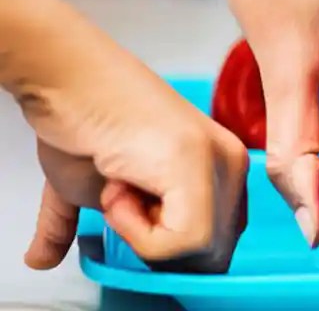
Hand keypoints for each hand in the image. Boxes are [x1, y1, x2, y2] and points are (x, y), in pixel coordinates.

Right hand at [6, 0, 246, 272]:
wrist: (66, 79)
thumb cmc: (86, 123)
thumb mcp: (106, 194)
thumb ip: (126, 231)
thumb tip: (75, 258)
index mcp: (224, 169)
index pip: (219, 244)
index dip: (168, 248)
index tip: (133, 212)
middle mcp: (232, 163)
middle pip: (214, 254)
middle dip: (160, 246)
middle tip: (126, 198)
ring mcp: (220, 161)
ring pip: (201, 250)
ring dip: (143, 234)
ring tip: (120, 184)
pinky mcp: (197, 164)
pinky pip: (182, 240)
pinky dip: (135, 228)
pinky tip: (119, 182)